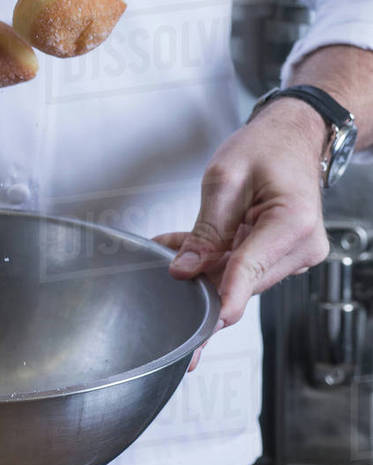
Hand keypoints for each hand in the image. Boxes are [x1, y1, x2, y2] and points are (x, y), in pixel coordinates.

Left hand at [155, 99, 329, 366]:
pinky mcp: (284, 255)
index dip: (222, 298)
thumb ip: (206, 229)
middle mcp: (302, 245)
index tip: (203, 328)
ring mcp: (296, 254)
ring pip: (240, 276)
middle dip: (202, 280)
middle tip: (163, 279)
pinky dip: (216, 260)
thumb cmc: (267, 147)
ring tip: (170, 250)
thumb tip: (185, 270)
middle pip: (243, 279)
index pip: (249, 269)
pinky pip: (244, 267)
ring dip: (205, 267)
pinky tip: (187, 252)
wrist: (293, 136)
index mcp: (293, 222)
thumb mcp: (225, 179)